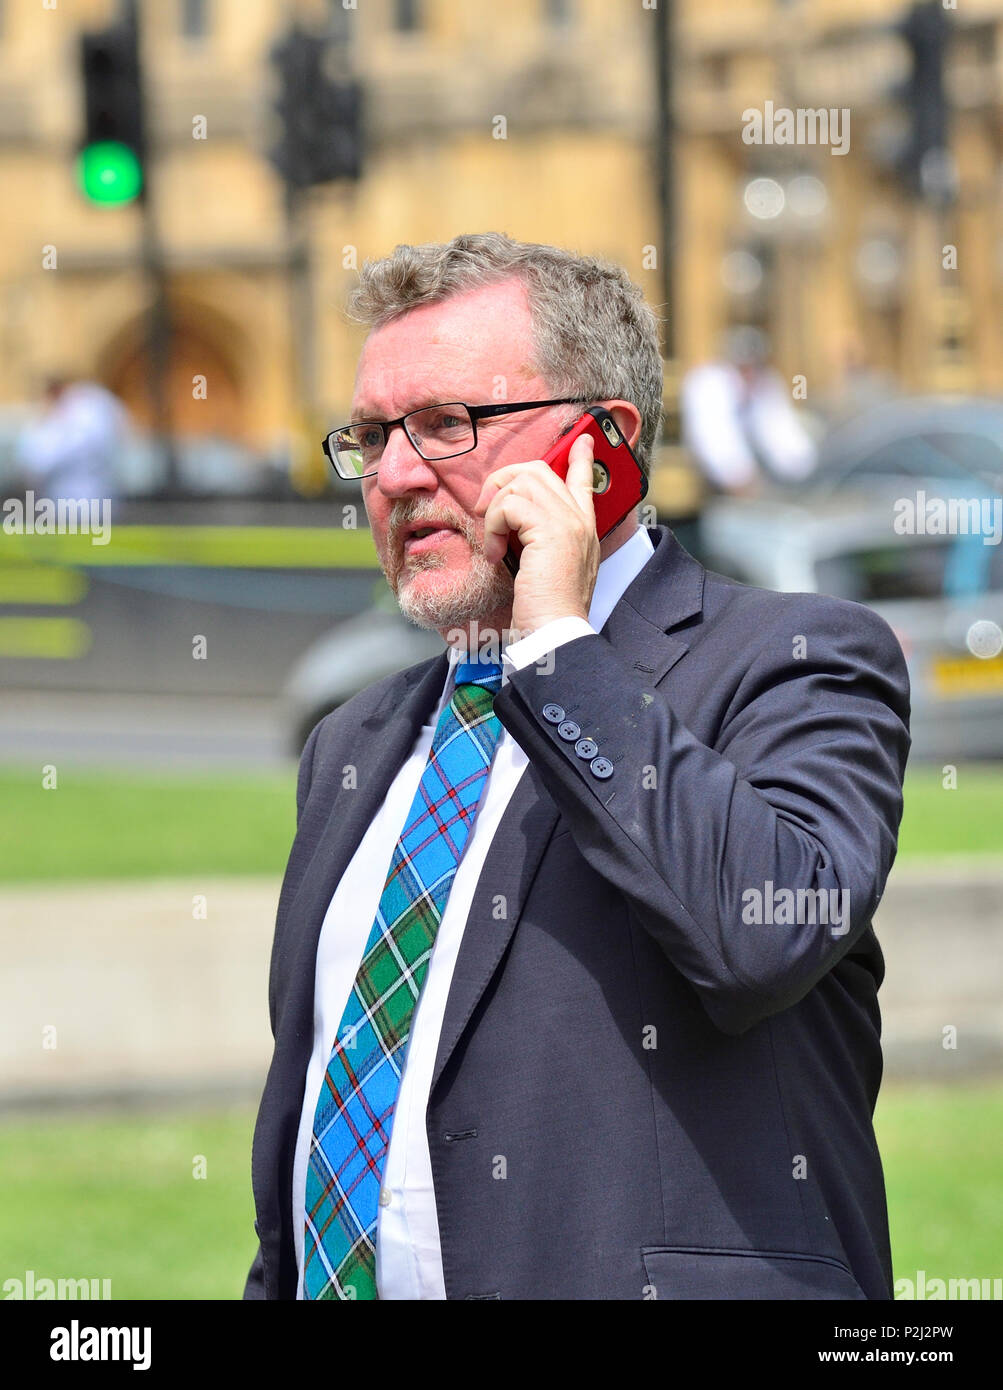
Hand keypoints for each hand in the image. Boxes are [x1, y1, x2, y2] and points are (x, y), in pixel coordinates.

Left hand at [474, 431, 600, 637]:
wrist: (556, 632)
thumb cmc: (548, 611)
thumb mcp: (548, 569)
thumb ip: (540, 542)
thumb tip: (517, 527)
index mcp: (584, 530)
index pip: (584, 481)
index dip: (579, 458)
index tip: (581, 442)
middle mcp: (580, 520)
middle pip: (539, 471)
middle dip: (504, 482)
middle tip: (488, 510)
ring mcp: (568, 522)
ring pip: (520, 483)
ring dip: (495, 510)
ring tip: (495, 542)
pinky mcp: (550, 530)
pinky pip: (509, 505)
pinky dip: (493, 526)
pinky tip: (495, 553)